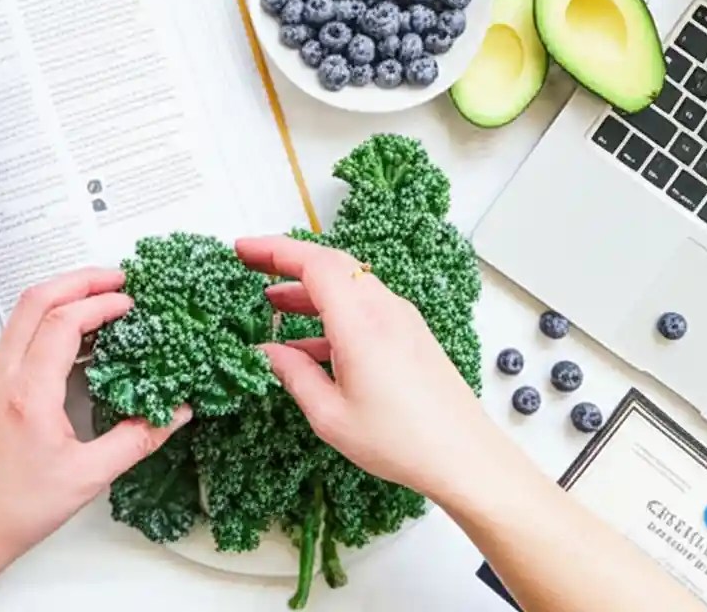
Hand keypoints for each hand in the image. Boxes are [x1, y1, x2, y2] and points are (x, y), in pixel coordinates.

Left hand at [0, 268, 190, 610]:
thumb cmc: (19, 510)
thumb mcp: (89, 476)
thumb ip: (138, 439)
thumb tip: (177, 413)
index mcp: (28, 395)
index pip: (63, 322)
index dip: (101, 303)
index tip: (132, 302)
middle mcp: (2, 377)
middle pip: (35, 301)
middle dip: (79, 281)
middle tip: (117, 279)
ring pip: (21, 315)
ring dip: (61, 298)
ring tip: (101, 301)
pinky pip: (16, 337)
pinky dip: (47, 322)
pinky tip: (75, 339)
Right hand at [236, 236, 494, 501]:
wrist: (464, 456)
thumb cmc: (400, 440)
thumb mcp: (331, 415)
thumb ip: (294, 375)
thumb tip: (266, 352)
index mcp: (361, 323)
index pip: (313, 263)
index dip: (274, 250)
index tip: (242, 249)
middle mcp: (384, 310)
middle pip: (330, 266)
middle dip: (286, 262)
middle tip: (250, 266)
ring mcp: (401, 319)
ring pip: (347, 286)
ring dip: (308, 291)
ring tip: (271, 304)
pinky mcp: (410, 334)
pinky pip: (363, 308)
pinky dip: (331, 312)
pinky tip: (307, 342)